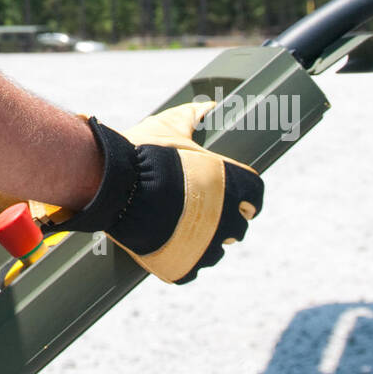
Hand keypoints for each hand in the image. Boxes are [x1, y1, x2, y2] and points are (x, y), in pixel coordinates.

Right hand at [45, 101, 263, 283]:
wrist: (115, 185)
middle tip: (197, 210)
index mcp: (231, 184)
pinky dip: (182, 260)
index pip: (256, 196)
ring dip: (203, 241)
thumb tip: (207, 105)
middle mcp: (226, 218)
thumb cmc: (144, 154)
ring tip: (178, 227)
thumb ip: (190, 116)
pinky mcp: (185, 266)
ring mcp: (206, 246)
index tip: (232, 195)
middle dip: (223, 220)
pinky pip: (192, 269)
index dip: (245, 195)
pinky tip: (168, 244)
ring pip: (216, 251)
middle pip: (238, 227)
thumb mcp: (168, 127)